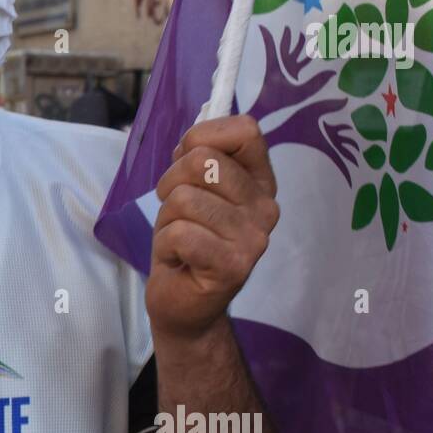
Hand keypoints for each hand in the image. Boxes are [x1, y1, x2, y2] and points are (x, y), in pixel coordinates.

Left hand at [146, 115, 278, 339]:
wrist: (183, 303)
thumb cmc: (186, 241)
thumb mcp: (190, 189)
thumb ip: (198, 157)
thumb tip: (194, 137)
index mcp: (260, 182)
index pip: (245, 130)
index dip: (202, 137)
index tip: (186, 161)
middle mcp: (267, 208)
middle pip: (203, 161)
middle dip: (171, 183)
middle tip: (176, 212)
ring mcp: (254, 239)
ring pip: (185, 198)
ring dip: (167, 218)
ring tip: (180, 238)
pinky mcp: (234, 266)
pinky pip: (180, 233)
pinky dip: (166, 244)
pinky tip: (179, 259)